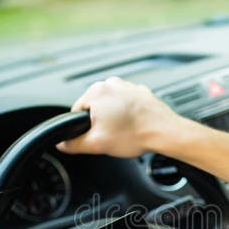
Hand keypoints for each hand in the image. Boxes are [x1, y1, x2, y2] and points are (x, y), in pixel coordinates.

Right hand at [58, 76, 179, 157]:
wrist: (165, 132)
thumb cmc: (136, 134)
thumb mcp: (98, 144)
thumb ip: (75, 144)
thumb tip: (63, 144)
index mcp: (97, 91)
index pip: (76, 111)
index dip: (82, 127)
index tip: (95, 135)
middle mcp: (112, 84)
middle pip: (94, 107)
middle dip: (100, 122)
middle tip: (112, 135)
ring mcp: (128, 86)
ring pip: (111, 106)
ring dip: (114, 118)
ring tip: (125, 130)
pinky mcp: (140, 92)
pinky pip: (127, 104)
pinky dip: (128, 114)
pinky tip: (134, 125)